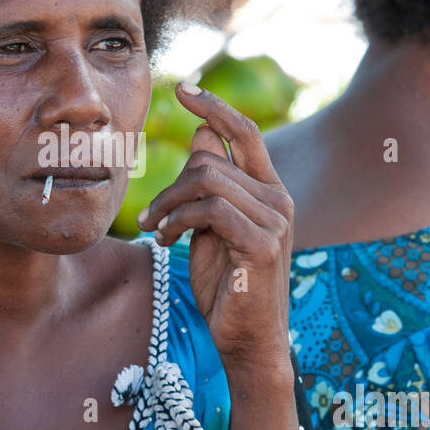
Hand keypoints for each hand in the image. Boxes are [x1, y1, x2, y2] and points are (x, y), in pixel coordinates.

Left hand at [136, 83, 293, 378]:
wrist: (246, 341)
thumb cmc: (225, 286)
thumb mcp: (212, 228)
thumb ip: (210, 185)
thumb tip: (203, 132)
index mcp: (269, 191)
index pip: (244, 132)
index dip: (213, 106)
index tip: (181, 88)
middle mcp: (279, 199)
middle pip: (210, 158)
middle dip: (170, 185)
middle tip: (150, 217)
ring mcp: (276, 220)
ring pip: (206, 180)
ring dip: (168, 205)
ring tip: (155, 231)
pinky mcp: (263, 243)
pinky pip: (210, 209)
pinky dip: (178, 221)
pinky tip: (166, 242)